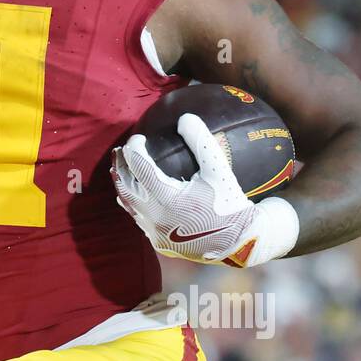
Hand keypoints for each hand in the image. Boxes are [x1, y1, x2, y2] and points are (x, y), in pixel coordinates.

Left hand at [111, 112, 298, 267]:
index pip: (139, 167)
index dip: (134, 149)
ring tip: (122, 169)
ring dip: (123, 185)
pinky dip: (133, 204)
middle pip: (125, 186)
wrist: (239, 242)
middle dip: (121, 167)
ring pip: (128, 205)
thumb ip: (201, 142)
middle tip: (122, 151)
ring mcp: (154, 232)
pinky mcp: (158, 242)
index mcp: (166, 198)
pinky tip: (134, 195)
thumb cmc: (230, 204)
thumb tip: (185, 117)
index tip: (137, 138)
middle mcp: (154, 216)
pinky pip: (138, 219)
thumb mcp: (219, 170)